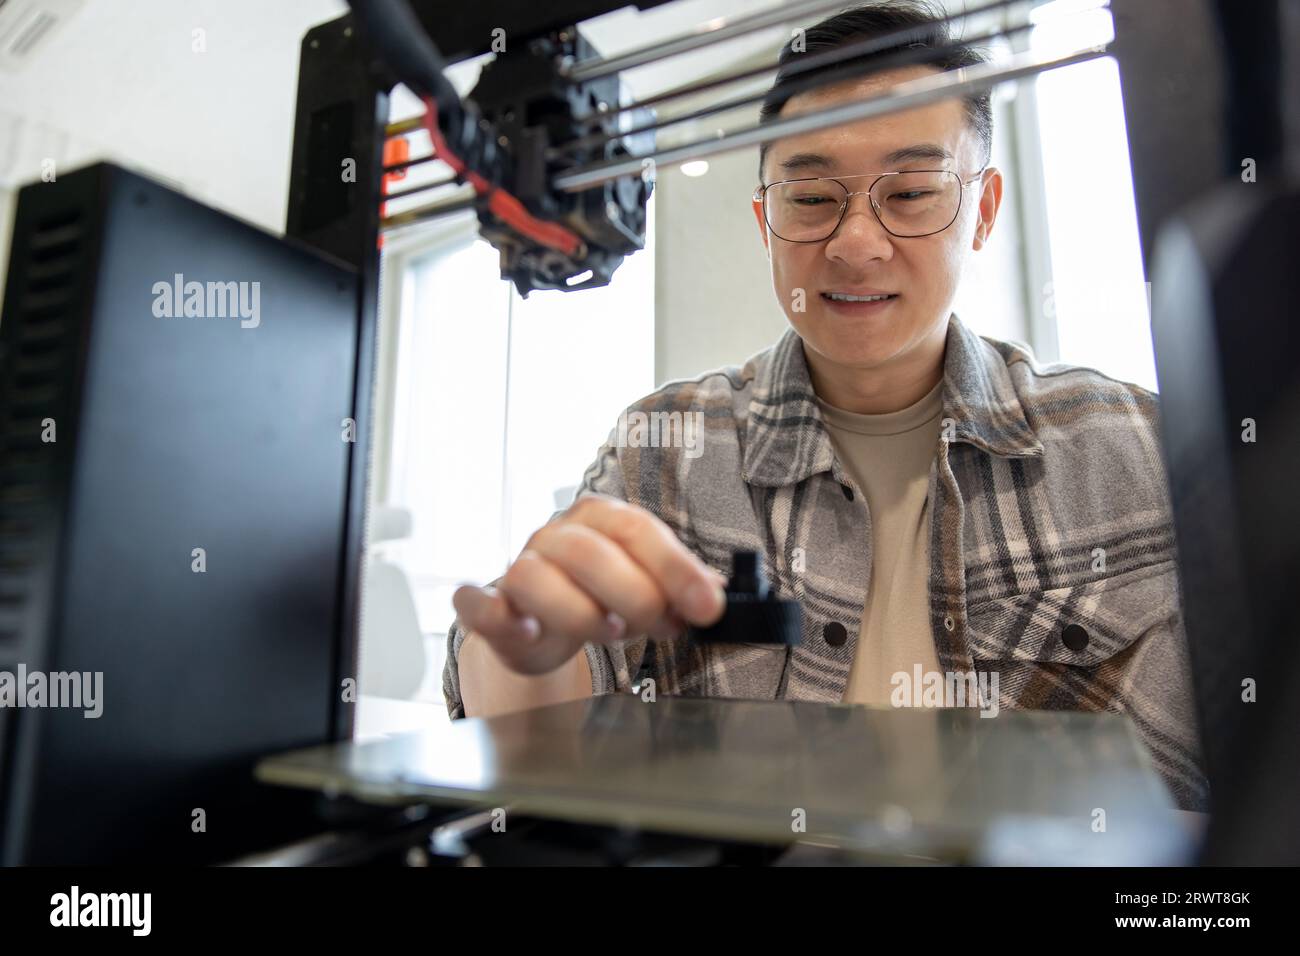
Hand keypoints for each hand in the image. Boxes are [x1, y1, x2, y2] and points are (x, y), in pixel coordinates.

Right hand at [452, 494, 726, 675]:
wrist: (542, 624)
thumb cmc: (601, 596)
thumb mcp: (648, 586)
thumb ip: (682, 588)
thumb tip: (721, 595)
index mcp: (599, 519)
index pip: (637, 529)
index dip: (675, 568)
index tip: (708, 607)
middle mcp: (556, 536)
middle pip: (589, 551)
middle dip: (634, 592)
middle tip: (664, 625)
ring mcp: (518, 568)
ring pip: (535, 576)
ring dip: (577, 608)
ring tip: (610, 631)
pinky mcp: (488, 607)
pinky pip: (476, 602)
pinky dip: (495, 612)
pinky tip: (525, 629)